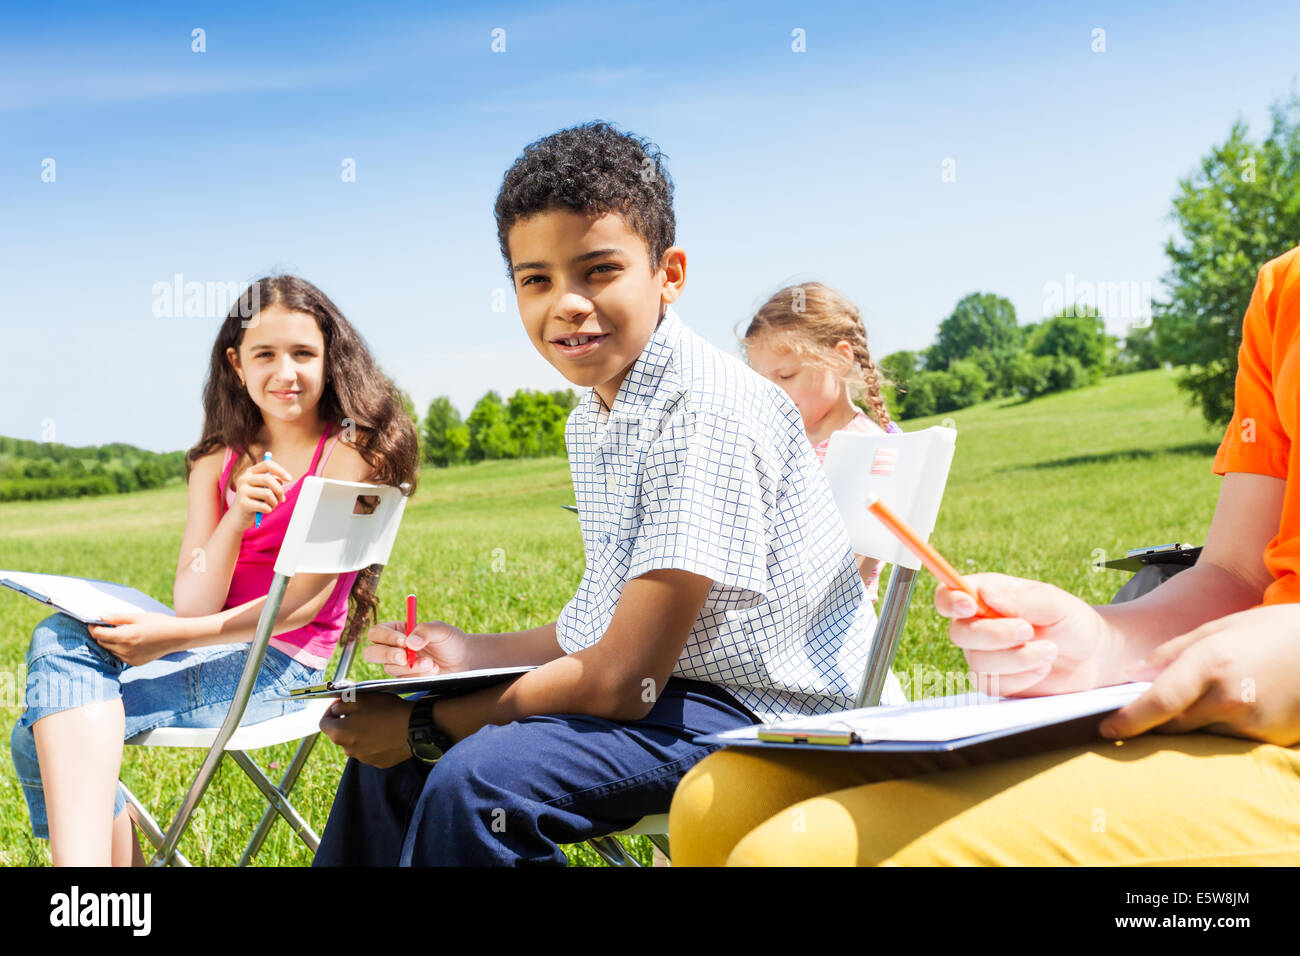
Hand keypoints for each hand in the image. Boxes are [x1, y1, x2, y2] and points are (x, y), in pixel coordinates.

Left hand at [87, 611, 187, 666]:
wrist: (177, 637)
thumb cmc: (159, 623)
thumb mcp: (138, 617)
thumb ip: (117, 618)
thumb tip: (100, 616)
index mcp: (125, 636)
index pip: (98, 634)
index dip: (92, 627)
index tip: (93, 622)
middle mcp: (125, 650)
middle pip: (102, 642)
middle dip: (101, 634)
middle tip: (107, 625)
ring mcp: (129, 658)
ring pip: (110, 650)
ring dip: (110, 642)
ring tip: (120, 632)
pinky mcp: (134, 663)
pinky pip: (119, 655)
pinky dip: (119, 648)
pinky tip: (129, 641)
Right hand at [232, 457, 293, 529]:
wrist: (238, 518)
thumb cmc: (255, 502)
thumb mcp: (263, 489)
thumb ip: (272, 482)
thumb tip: (282, 480)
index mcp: (250, 472)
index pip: (267, 464)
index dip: (280, 470)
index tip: (290, 478)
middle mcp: (243, 479)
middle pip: (268, 479)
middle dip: (279, 490)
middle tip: (282, 499)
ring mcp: (241, 491)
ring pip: (268, 493)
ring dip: (274, 502)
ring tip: (271, 506)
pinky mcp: (242, 503)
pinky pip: (264, 506)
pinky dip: (269, 510)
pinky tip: (264, 511)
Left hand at [319, 694, 414, 767]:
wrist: (415, 727)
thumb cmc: (388, 710)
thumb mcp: (362, 698)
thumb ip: (343, 703)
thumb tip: (336, 709)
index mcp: (340, 733)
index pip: (323, 723)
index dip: (330, 710)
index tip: (341, 703)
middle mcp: (348, 749)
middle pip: (339, 734)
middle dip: (346, 721)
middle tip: (362, 710)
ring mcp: (364, 758)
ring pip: (355, 743)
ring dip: (360, 733)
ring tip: (376, 721)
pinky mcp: (378, 762)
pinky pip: (370, 751)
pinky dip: (373, 742)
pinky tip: (385, 732)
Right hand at [364, 620, 470, 676]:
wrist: (463, 660)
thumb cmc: (450, 640)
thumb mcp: (441, 629)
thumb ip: (425, 631)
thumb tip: (409, 643)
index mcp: (397, 630)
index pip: (376, 633)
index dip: (386, 637)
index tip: (404, 641)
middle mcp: (393, 647)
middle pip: (371, 653)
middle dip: (387, 655)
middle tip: (405, 658)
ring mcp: (398, 664)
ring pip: (390, 668)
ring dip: (411, 666)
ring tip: (431, 663)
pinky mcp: (406, 677)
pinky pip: (403, 678)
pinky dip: (418, 674)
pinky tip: (433, 669)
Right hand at [934, 572, 1115, 696]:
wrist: (1092, 656)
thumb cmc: (1071, 621)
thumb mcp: (1053, 602)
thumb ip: (1020, 598)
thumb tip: (984, 593)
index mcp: (985, 596)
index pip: (948, 596)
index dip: (950, 601)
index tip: (970, 605)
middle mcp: (978, 625)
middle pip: (959, 633)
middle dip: (994, 635)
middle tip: (1028, 630)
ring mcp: (985, 655)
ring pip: (978, 661)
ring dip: (1017, 658)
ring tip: (1049, 650)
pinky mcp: (996, 681)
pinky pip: (994, 684)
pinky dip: (1021, 677)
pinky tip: (1042, 668)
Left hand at [1099, 603, 1299, 744]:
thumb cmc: (1272, 632)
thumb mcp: (1218, 629)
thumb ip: (1170, 653)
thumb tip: (1130, 676)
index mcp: (1212, 663)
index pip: (1158, 703)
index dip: (1128, 720)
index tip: (1106, 729)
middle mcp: (1230, 697)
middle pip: (1172, 724)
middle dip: (1152, 722)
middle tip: (1136, 714)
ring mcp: (1252, 722)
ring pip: (1199, 733)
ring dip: (1188, 722)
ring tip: (1202, 696)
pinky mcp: (1269, 738)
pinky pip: (1227, 738)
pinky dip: (1217, 726)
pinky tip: (1231, 704)